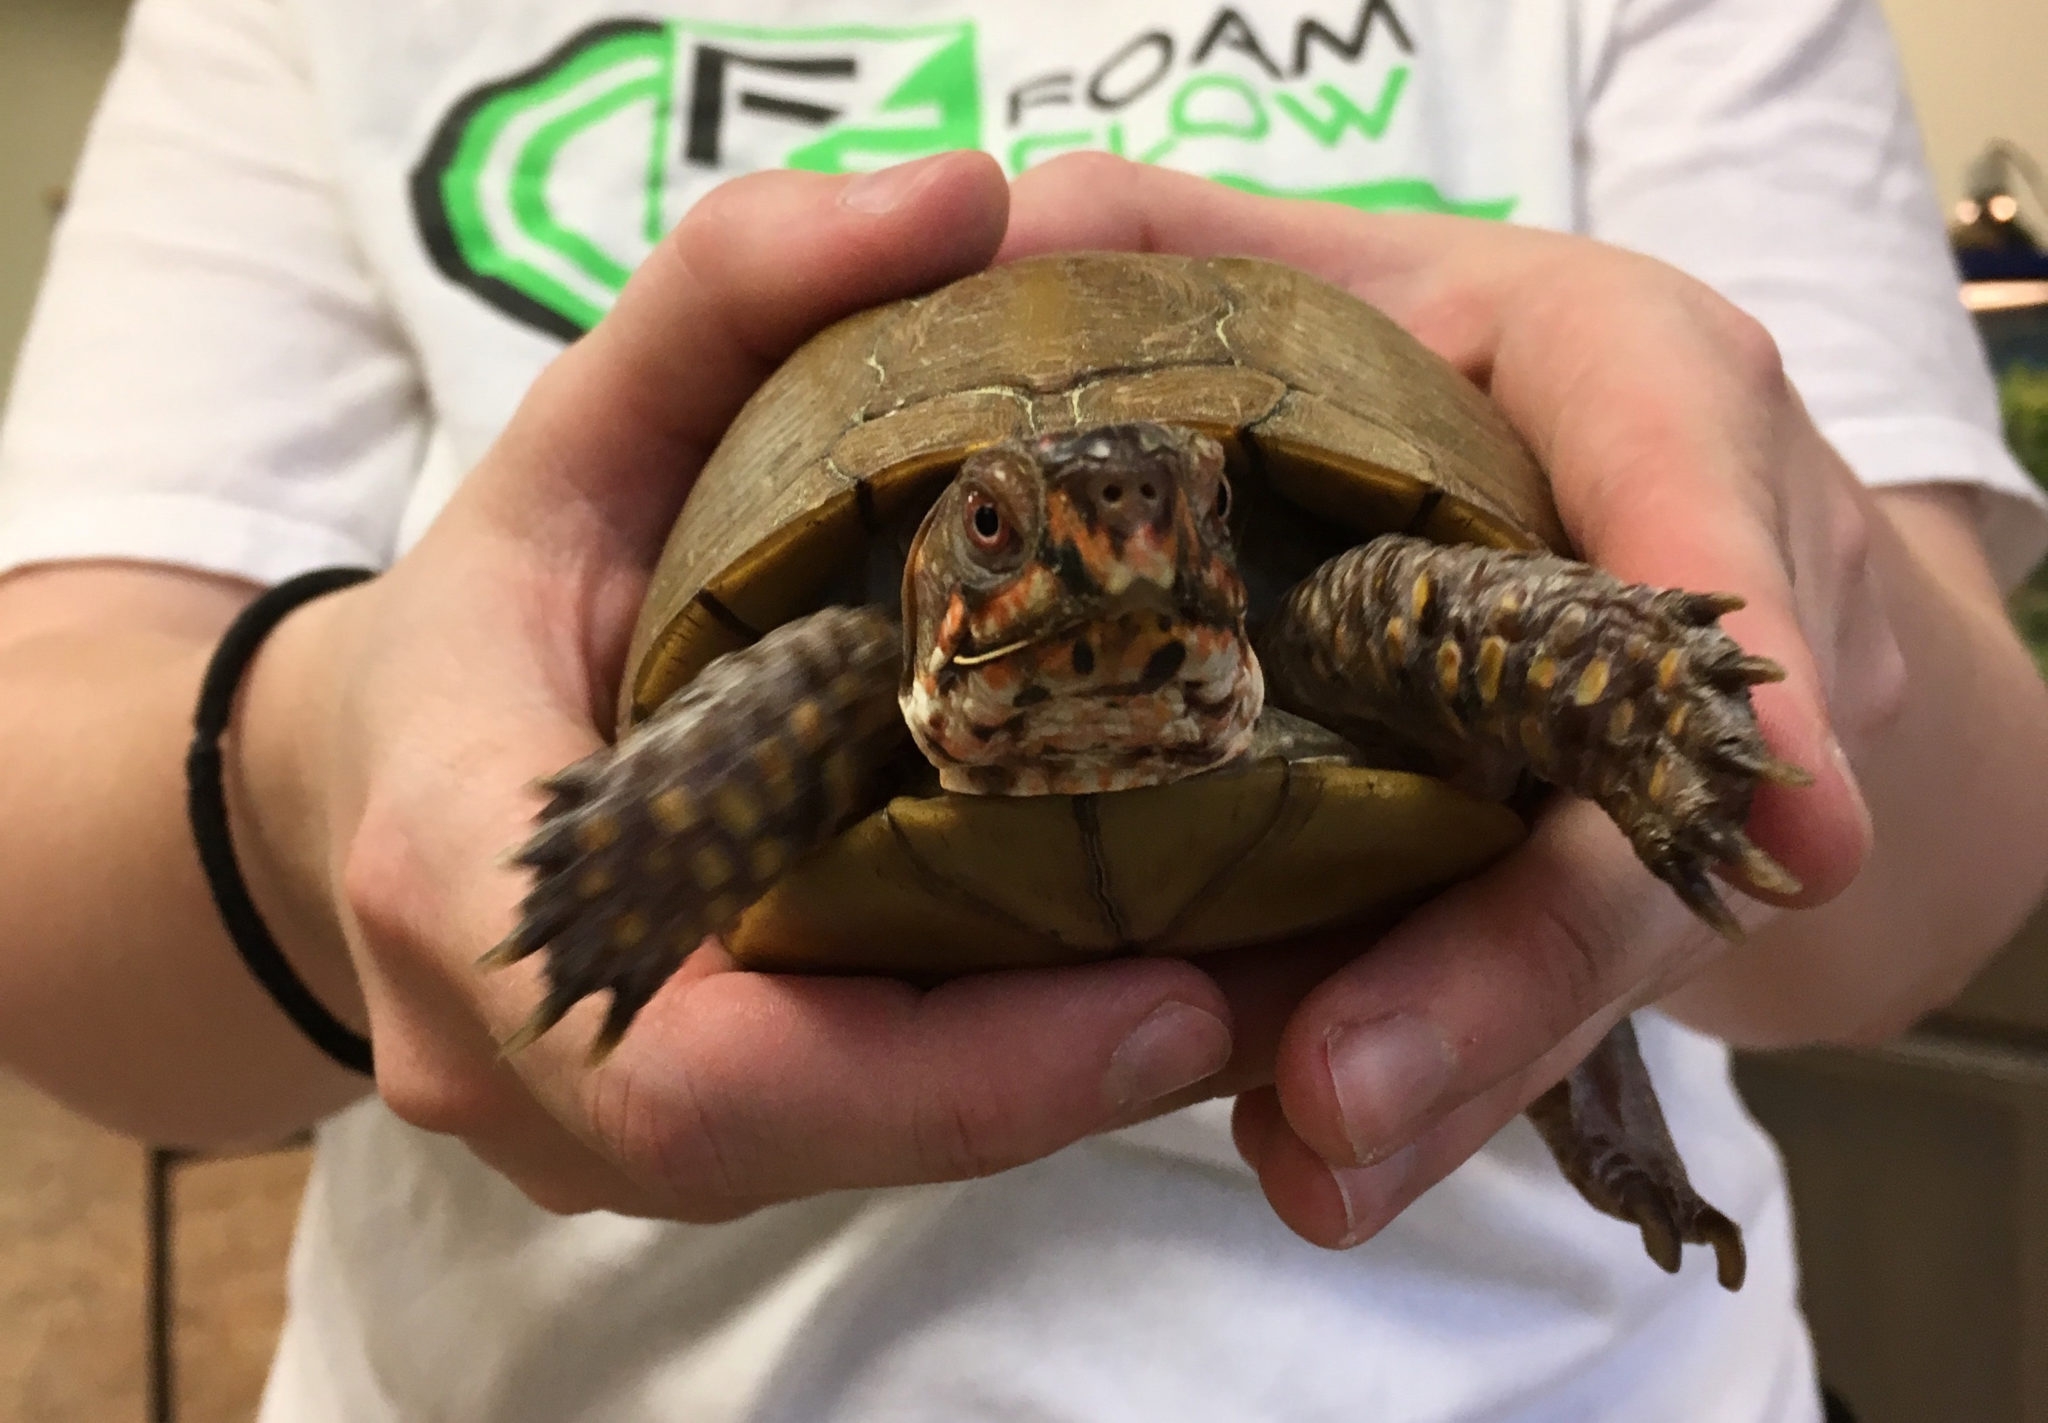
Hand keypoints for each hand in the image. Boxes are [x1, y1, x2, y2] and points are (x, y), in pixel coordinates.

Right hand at [252, 153, 1234, 1218]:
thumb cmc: (490, 595)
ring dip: (1042, 1096)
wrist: (363, 769)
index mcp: (459, 876)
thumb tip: (965, 196)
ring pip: (832, 1158)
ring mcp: (570, 1128)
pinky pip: (835, 1142)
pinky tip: (1138, 992)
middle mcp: (506, 1052)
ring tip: (1247, 988)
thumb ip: (741, 287)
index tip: (1176, 995)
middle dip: (1043, 1088)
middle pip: (797, 1135)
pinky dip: (988, 1086)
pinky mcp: (646, 1143)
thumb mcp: (586, 411)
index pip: (695, 1062)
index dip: (945, 1073)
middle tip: (1268, 986)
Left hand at [1001, 152, 1895, 1246]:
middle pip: (1624, 801)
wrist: (1673, 528)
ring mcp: (1656, 763)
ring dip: (1453, 1064)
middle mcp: (1677, 601)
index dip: (1727, 631)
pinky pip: (1528, 993)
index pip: (1692, 480)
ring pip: (1580, 940)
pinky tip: (1320, 1165)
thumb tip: (1026, 218)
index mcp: (1645, 399)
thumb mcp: (1401, 281)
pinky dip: (1429, 1086)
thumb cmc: (1509, 384)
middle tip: (1349, 1080)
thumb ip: (1226, 257)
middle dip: (1507, 961)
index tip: (1783, 828)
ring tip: (1314, 1153)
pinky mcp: (1592, 872)